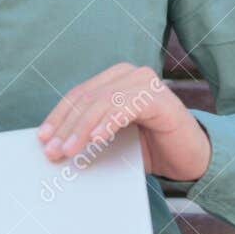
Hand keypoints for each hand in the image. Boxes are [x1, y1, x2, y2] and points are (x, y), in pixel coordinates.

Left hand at [38, 62, 211, 181]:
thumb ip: (90, 134)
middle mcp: (130, 74)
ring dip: (83, 129)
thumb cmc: (151, 148)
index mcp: (116, 79)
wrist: (192, 159)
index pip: (79, 95)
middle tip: (53, 150)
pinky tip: (97, 139)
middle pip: (87, 98)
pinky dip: (109, 123)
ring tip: (70, 150)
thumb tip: (54, 145)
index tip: (42, 138)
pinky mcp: (160, 98)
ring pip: (103, 102)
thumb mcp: (114, 140)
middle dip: (66, 126)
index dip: (58, 117)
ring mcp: (146, 83)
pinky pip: (127, 107)